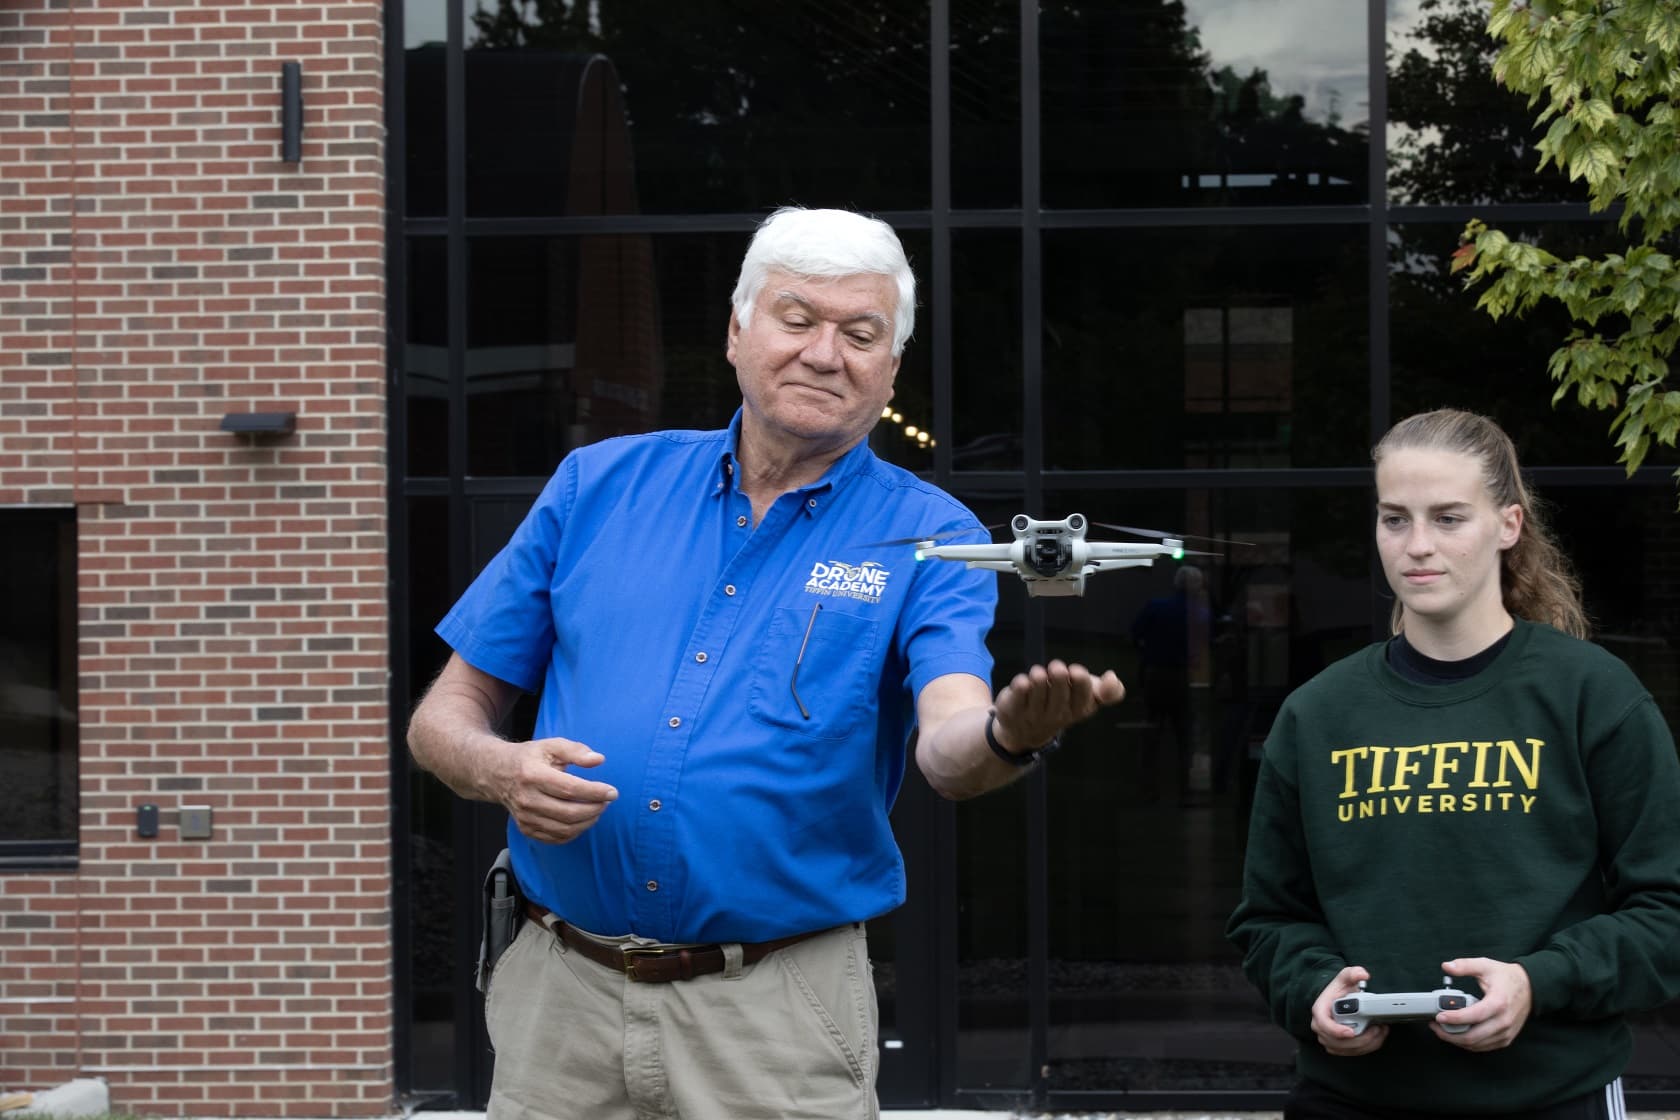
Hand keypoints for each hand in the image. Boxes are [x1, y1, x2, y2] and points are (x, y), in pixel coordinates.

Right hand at [494, 736, 618, 843]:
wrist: (497, 773)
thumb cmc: (529, 758)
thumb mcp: (550, 745)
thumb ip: (576, 750)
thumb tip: (598, 760)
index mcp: (533, 775)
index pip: (570, 789)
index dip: (595, 792)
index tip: (613, 792)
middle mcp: (527, 799)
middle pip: (569, 813)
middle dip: (595, 809)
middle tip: (607, 801)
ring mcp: (525, 817)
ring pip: (564, 829)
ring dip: (587, 822)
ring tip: (598, 810)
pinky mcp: (526, 829)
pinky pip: (556, 838)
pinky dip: (574, 833)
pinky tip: (583, 820)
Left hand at [990, 659, 1124, 753]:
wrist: (1024, 730)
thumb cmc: (1061, 704)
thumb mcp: (1087, 697)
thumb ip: (1108, 691)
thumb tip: (1113, 677)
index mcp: (1078, 710)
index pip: (1084, 697)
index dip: (1080, 682)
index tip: (1076, 671)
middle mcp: (1057, 715)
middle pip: (1059, 693)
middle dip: (1058, 676)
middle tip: (1057, 667)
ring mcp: (1033, 715)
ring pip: (1037, 689)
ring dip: (1039, 676)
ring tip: (1039, 674)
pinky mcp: (1012, 710)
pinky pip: (1018, 693)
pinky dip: (1021, 683)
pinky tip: (1024, 681)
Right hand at [1312, 966, 1387, 1055]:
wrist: (1338, 999)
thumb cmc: (1340, 990)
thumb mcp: (1345, 978)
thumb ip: (1353, 973)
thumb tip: (1362, 974)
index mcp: (1320, 1011)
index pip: (1323, 1024)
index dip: (1336, 1031)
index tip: (1351, 1032)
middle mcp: (1321, 1027)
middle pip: (1336, 1042)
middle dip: (1359, 1040)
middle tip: (1375, 1030)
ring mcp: (1328, 1038)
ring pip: (1345, 1050)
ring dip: (1365, 1045)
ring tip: (1379, 1033)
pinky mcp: (1338, 1046)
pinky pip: (1350, 1053)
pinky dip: (1365, 1048)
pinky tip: (1376, 1038)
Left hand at [1433, 957, 1531, 1049]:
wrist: (1531, 988)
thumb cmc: (1507, 977)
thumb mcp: (1485, 965)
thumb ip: (1465, 965)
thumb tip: (1446, 966)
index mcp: (1498, 1003)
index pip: (1474, 1016)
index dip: (1454, 1018)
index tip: (1439, 1016)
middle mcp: (1504, 1021)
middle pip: (1473, 1036)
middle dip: (1450, 1034)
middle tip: (1435, 1026)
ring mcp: (1506, 1032)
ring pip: (1477, 1045)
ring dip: (1456, 1040)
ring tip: (1442, 1030)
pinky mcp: (1506, 1038)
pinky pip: (1484, 1046)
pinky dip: (1468, 1044)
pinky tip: (1457, 1035)